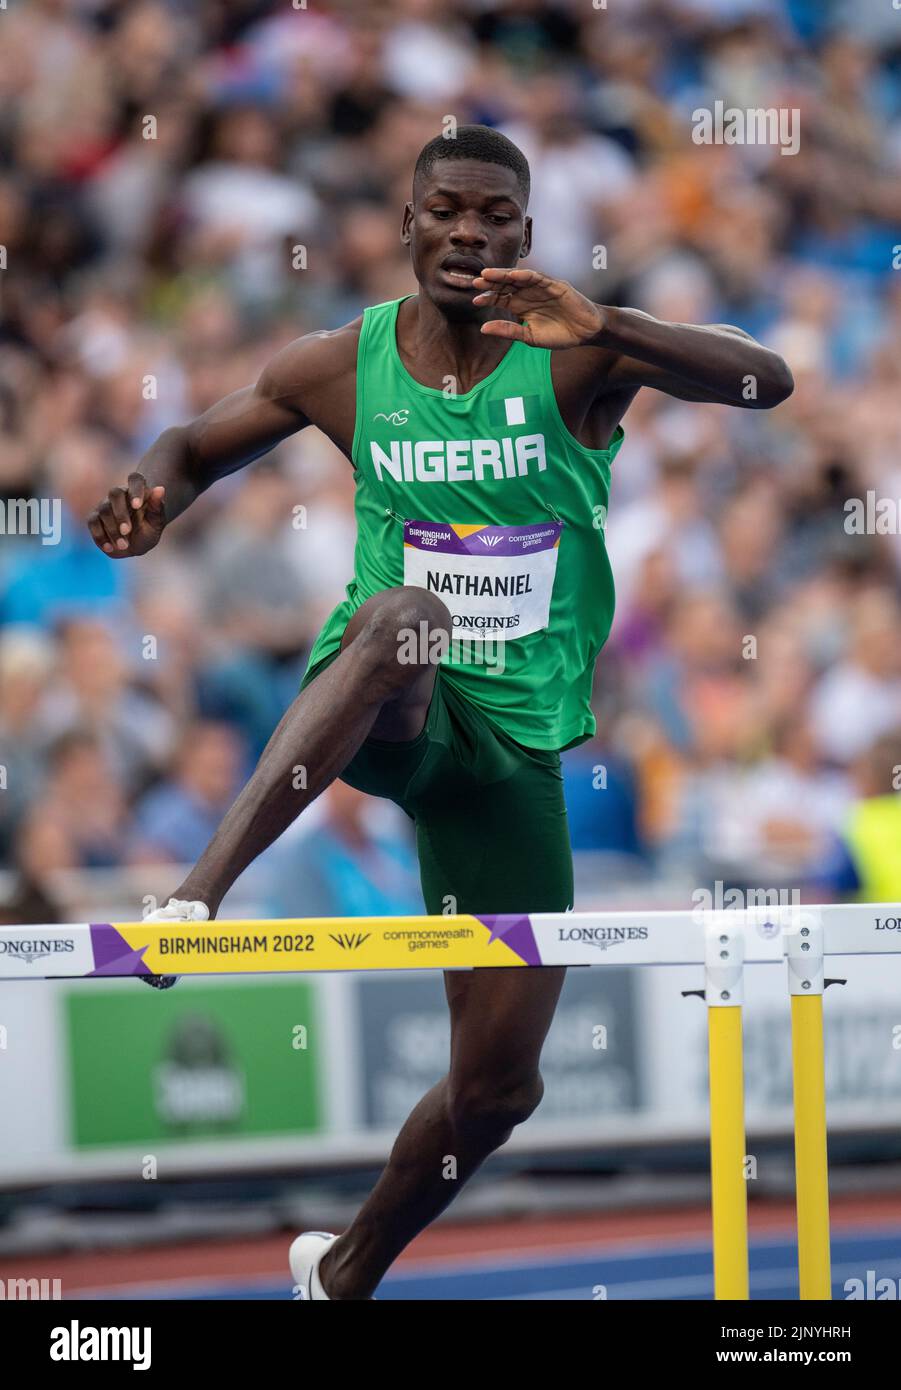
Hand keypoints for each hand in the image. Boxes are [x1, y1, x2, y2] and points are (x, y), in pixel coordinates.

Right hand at [87, 472, 165, 556]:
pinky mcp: (95, 518)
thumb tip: (161, 488)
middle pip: (115, 493)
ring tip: (124, 545)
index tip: (137, 506)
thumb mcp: (157, 522)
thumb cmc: (149, 529)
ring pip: (103, 510)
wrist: (136, 544)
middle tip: (127, 531)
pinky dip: (100, 536)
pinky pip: (92, 522)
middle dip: (120, 514)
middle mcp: (119, 495)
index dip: (135, 489)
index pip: (135, 479)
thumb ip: (158, 506)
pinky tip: (110, 547)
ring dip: (113, 529)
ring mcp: (105, 505)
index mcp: (137, 490)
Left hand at [472, 268, 605, 348]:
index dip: (488, 298)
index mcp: (522, 306)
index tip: (474, 300)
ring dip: (503, 275)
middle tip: (475, 282)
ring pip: (519, 279)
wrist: (586, 333)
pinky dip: (526, 276)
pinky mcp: (555, 285)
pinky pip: (538, 278)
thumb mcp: (529, 337)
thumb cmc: (559, 335)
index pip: (501, 298)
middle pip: (506, 285)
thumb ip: (508, 331)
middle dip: (491, 283)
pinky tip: (513, 275)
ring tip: (487, 274)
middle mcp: (529, 294)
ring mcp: (542, 288)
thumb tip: (483, 328)